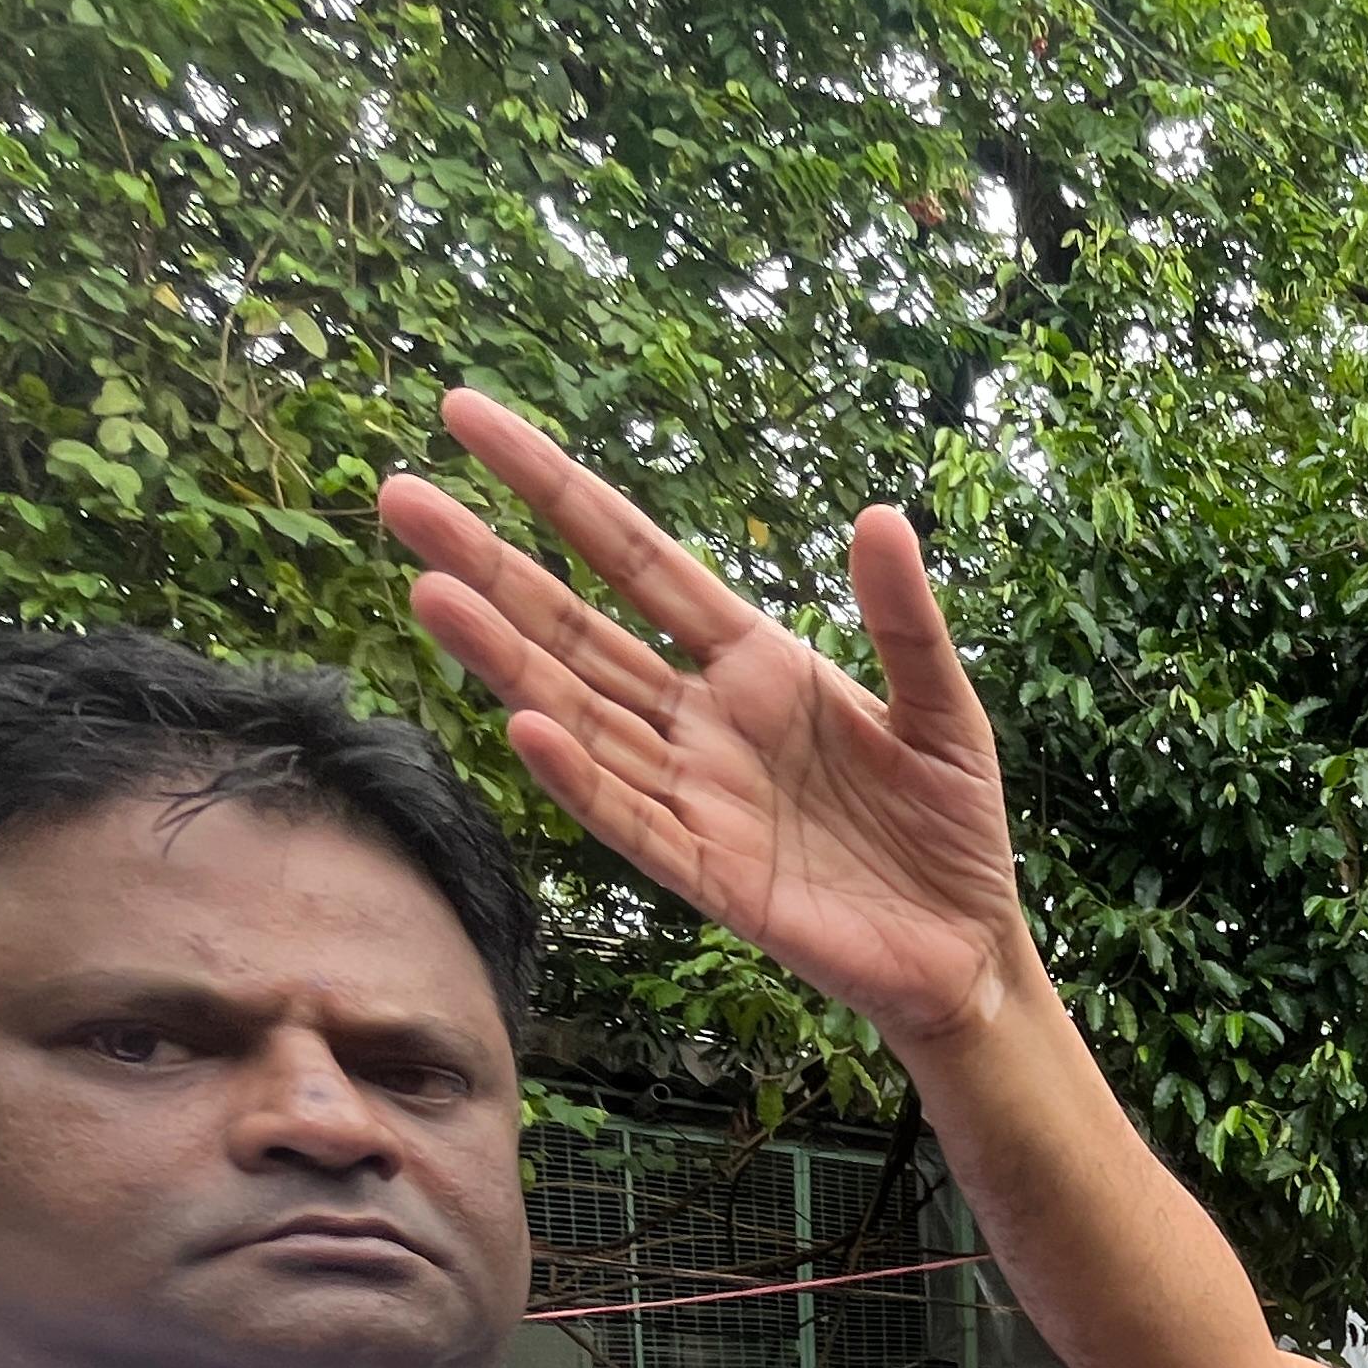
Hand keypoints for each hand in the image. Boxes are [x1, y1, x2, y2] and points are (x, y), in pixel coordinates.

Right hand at [377, 391, 1033, 1051]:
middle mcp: (703, 722)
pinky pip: (632, 819)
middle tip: (400, 496)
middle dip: (491, 563)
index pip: (634, 557)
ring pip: (582, 714)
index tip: (467, 419)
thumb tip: (880, 515)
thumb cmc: (948, 825)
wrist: (968, 948)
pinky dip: (581, 777)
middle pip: (577, 627)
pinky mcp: (711, 875)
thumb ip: (905, 622)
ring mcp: (697, 797)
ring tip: (432, 594)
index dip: (555, 491)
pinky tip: (526, 726)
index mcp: (755, 664)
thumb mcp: (943, 710)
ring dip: (508, 659)